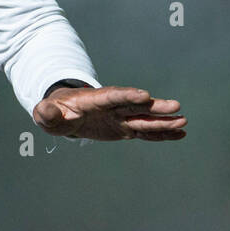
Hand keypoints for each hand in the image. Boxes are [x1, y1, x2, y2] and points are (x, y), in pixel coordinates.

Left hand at [32, 85, 186, 141]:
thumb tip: (45, 111)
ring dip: (163, 121)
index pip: (113, 96)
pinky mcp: (124, 128)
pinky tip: (180, 134)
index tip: (145, 95)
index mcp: (94, 100)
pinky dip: (161, 134)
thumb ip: (47, 112)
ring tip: (184, 122)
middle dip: (154, 107)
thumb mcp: (47, 114)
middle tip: (175, 106)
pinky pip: (145, 131)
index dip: (128, 95)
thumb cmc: (55, 113)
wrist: (64, 114)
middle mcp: (112, 106)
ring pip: (144, 119)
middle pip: (135, 105)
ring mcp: (120, 117)